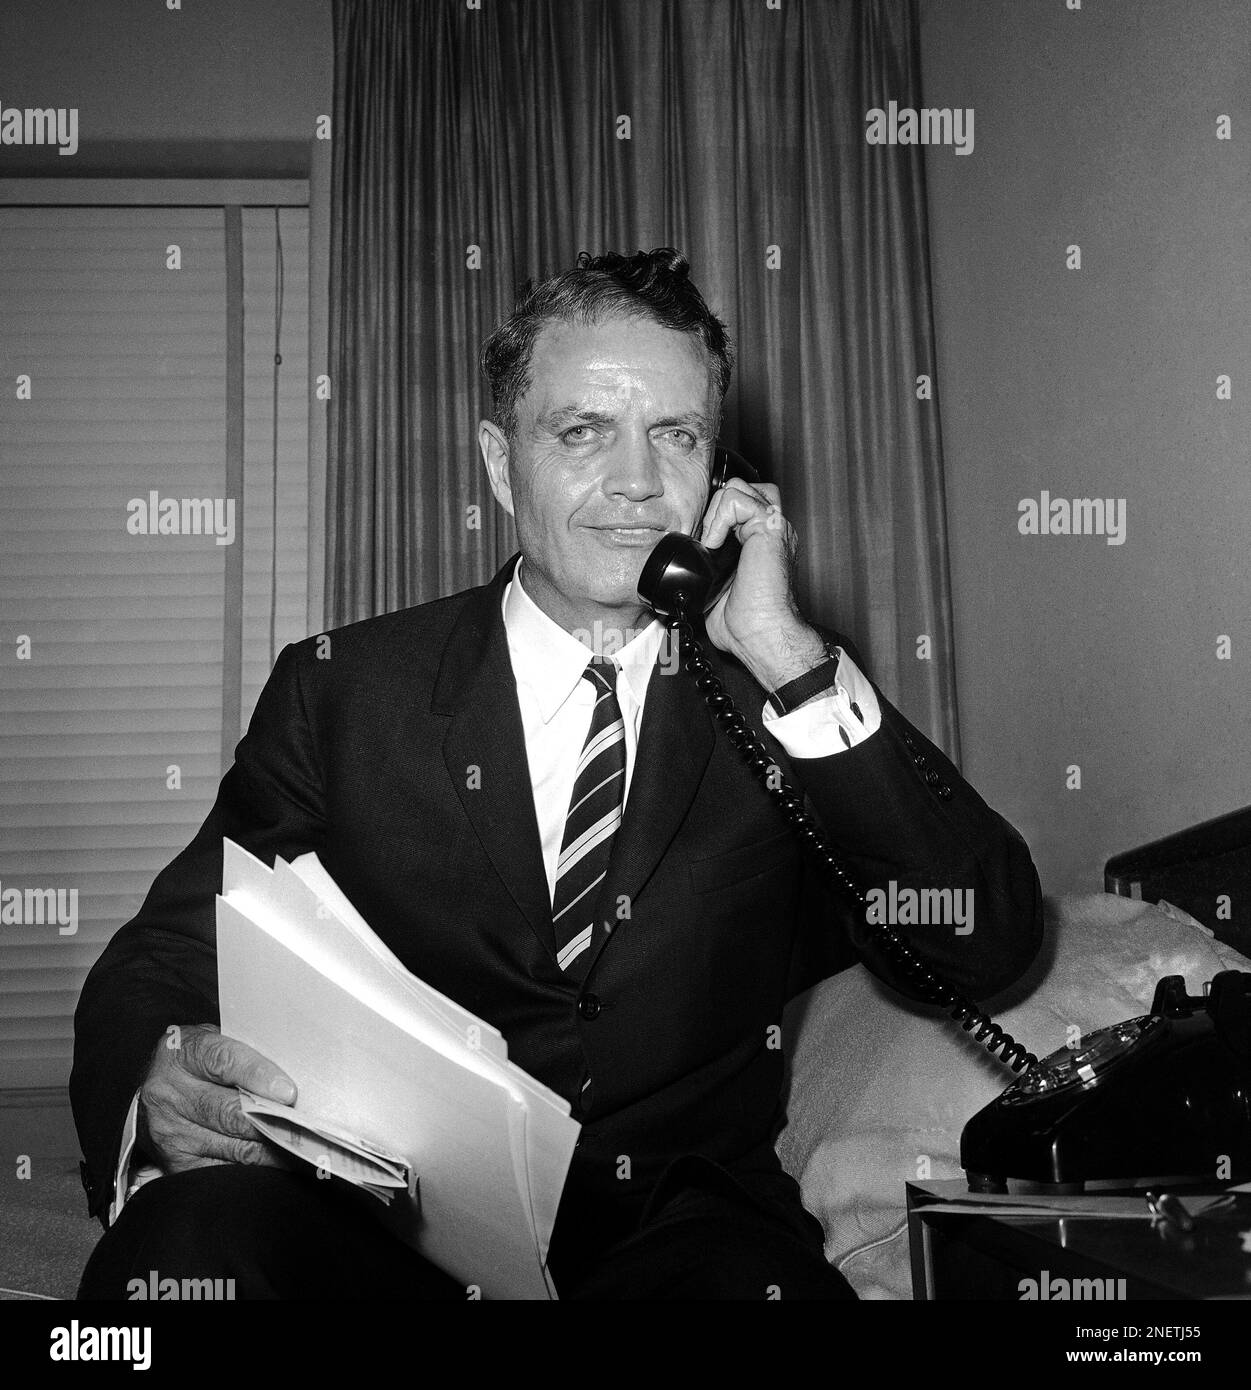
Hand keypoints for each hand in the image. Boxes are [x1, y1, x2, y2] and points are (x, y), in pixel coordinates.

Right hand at [138, 1023, 295, 1173]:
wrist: (154, 1091)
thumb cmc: (196, 1062)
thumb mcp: (212, 1042)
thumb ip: (245, 1053)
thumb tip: (288, 1079)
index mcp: (180, 1053)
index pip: (223, 1062)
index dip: (259, 1076)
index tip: (288, 1092)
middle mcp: (169, 1093)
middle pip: (229, 1111)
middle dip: (272, 1119)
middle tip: (305, 1126)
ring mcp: (170, 1131)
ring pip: (233, 1145)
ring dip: (271, 1148)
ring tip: (302, 1147)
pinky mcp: (175, 1162)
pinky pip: (224, 1169)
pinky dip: (255, 1167)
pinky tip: (278, 1163)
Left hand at [699, 478, 825, 689]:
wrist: (760, 635)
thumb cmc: (744, 624)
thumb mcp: (714, 589)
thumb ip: (704, 570)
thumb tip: (677, 572)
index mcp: (761, 542)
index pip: (739, 503)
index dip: (716, 514)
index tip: (704, 540)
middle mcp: (771, 530)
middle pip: (741, 487)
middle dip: (716, 506)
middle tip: (709, 539)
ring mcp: (774, 526)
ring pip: (738, 487)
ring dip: (716, 512)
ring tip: (713, 543)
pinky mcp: (770, 528)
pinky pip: (738, 500)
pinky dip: (720, 519)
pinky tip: (717, 545)